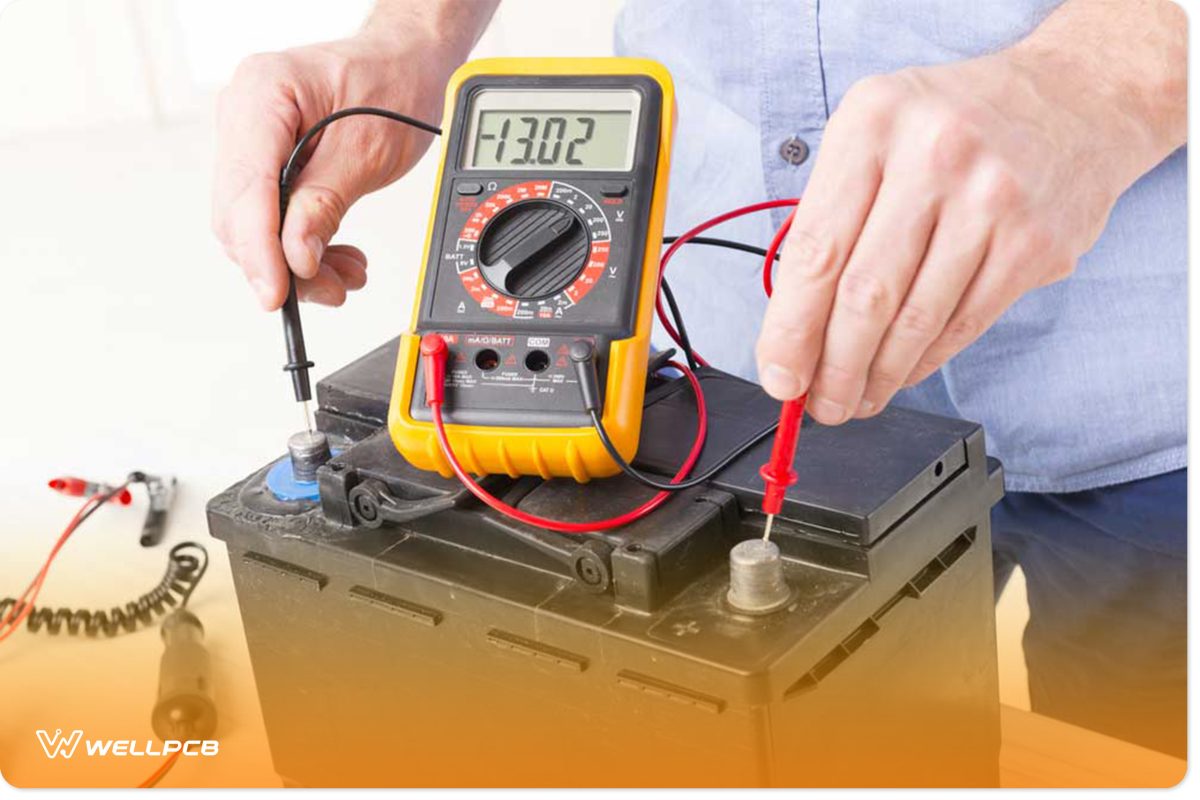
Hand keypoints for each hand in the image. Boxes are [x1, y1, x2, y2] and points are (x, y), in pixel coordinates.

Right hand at [212, 34, 451, 309]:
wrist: (406, 64)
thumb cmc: (391, 84)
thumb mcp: (366, 149)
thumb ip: (325, 203)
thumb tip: (295, 256)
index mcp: (262, 95)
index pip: (245, 189)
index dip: (258, 250)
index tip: (277, 294)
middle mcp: (245, 115)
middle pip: (240, 214)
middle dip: (282, 263)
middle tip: (330, 289)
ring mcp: (252, 141)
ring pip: (254, 225)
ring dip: (297, 261)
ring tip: (343, 275)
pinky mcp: (269, 163)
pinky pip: (272, 216)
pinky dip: (302, 245)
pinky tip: (335, 258)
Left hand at [755, 24, 1179, 422]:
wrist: (1076, 98)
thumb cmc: (951, 126)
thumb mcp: (874, 135)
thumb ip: (832, 216)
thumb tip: (792, 329)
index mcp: (873, 122)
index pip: (816, 250)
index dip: (790, 329)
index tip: (777, 376)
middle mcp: (933, 155)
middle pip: (863, 295)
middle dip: (831, 369)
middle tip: (819, 406)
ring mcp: (992, 199)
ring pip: (915, 320)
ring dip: (877, 377)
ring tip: (855, 400)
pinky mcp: (1036, 243)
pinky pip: (964, 324)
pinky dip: (924, 361)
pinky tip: (902, 373)